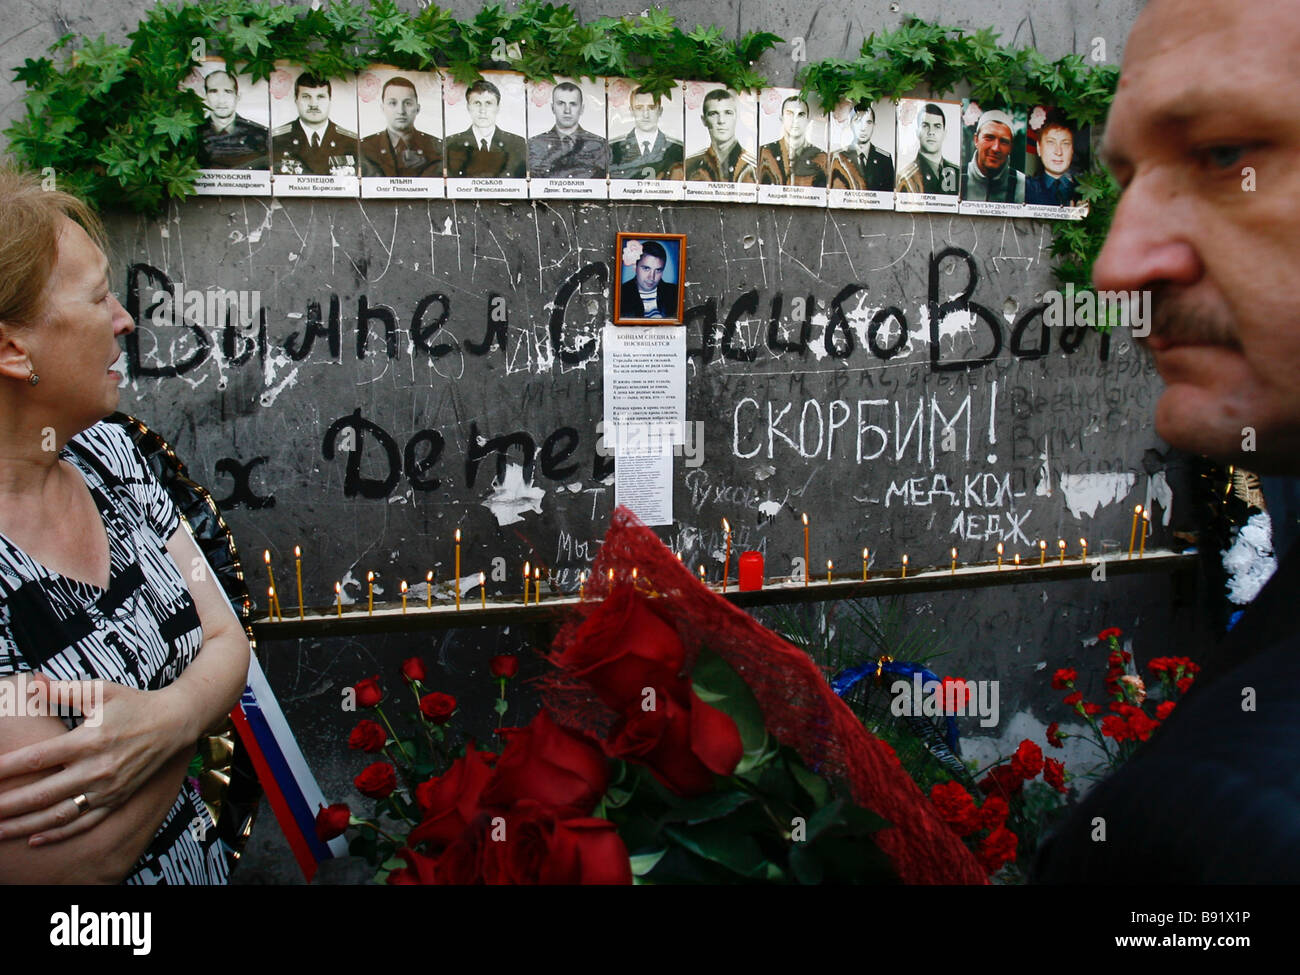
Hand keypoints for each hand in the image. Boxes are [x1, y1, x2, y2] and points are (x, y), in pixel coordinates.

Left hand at [0, 673, 190, 845]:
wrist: (175, 723)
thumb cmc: (134, 704)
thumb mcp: (101, 691)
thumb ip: (64, 690)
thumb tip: (34, 681)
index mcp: (89, 740)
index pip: (38, 759)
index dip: (7, 768)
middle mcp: (97, 768)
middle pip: (42, 793)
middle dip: (7, 804)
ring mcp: (107, 788)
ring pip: (58, 814)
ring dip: (24, 825)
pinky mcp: (116, 800)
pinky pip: (83, 823)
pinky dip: (57, 834)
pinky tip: (33, 839)